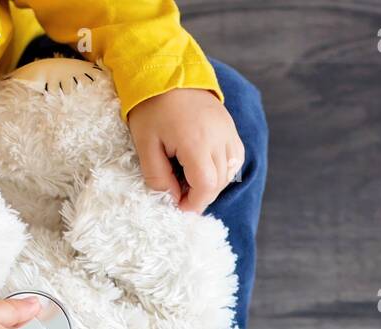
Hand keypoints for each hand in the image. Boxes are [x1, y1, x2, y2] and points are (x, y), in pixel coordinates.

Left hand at [127, 87, 243, 212]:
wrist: (166, 70)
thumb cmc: (151, 107)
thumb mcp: (145, 145)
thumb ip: (158, 177)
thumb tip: (172, 199)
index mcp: (196, 142)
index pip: (205, 187)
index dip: (193, 203)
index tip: (178, 207)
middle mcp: (218, 137)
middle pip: (219, 183)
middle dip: (200, 195)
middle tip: (179, 193)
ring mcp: (228, 130)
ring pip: (230, 172)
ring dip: (212, 183)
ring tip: (188, 178)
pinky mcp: (230, 126)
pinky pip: (235, 158)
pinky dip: (223, 169)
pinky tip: (204, 166)